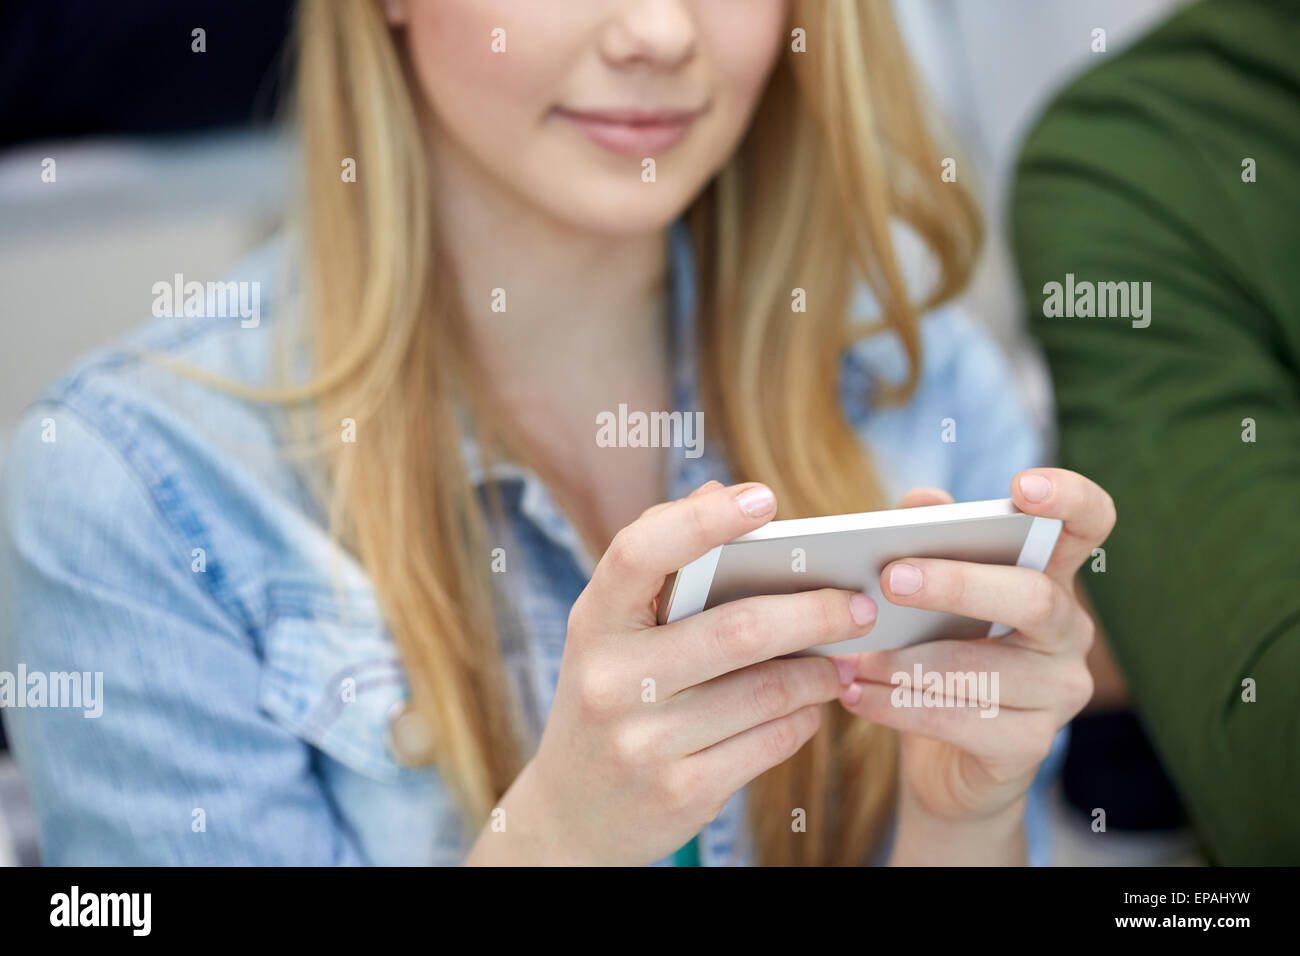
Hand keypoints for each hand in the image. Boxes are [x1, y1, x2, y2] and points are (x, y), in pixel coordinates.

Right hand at [467, 480, 876, 864]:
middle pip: (739, 630)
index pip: (640, 553)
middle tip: (859, 603)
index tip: (766, 499)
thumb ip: (661, 564)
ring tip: (845, 657)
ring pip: (768, 690)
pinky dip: (804, 718)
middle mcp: (612, 680)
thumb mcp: (612, 631)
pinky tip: (812, 706)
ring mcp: (644, 741)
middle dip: (815, 611)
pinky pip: (771, 741)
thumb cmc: (611, 695)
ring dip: (822, 672)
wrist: (572, 813)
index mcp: (594, 621)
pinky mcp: (682, 792)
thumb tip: (720, 491)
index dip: (703, 520)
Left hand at [835, 471, 1114, 861]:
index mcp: (1050, 576)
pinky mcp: (1029, 745)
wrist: (944, 760)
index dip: (1068, 498)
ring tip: (849, 657)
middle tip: (891, 578)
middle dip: (957, 584)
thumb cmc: (936, 653)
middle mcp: (1068, 631)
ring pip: (982, 667)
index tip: (1020, 486)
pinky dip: (897, 706)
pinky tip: (856, 695)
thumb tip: (919, 502)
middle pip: (1032, 596)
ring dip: (905, 661)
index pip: (1089, 524)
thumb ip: (928, 539)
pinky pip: (960, 720)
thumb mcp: (927, 594)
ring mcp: (1058, 692)